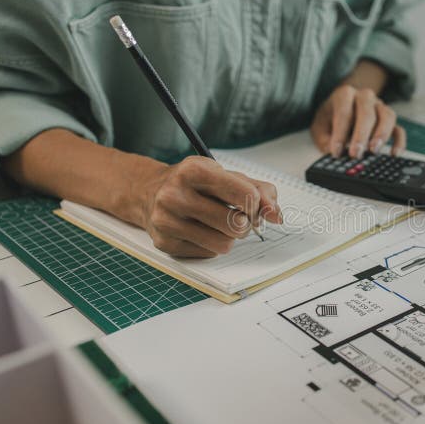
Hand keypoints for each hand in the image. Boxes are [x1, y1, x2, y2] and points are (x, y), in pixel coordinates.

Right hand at [135, 156, 281, 257]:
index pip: (246, 195)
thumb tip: (276, 216)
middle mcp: (175, 195)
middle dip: (245, 223)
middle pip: (237, 223)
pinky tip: (201, 230)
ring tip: (219, 223)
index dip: (256, 204)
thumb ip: (259, 191)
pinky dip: (212, 244)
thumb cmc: (196, 183)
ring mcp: (167, 221)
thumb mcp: (227, 175)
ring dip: (230, 236)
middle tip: (237, 216)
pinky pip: (208, 253)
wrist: (148, 192)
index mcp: (193, 170)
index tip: (251, 203)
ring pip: (224, 243)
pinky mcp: (165, 243)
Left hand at [310, 84, 405, 157]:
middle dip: (361, 135)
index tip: (336, 151)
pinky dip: (399, 142)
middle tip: (356, 153)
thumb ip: (323, 138)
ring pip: (387, 116)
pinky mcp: (389, 120)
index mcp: (345, 94)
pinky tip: (393, 154)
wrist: (344, 104)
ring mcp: (380, 107)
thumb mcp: (320, 124)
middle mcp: (365, 97)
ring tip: (374, 151)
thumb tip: (331, 151)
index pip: (344, 112)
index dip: (340, 133)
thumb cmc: (331, 116)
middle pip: (367, 112)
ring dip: (382, 134)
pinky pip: (399, 129)